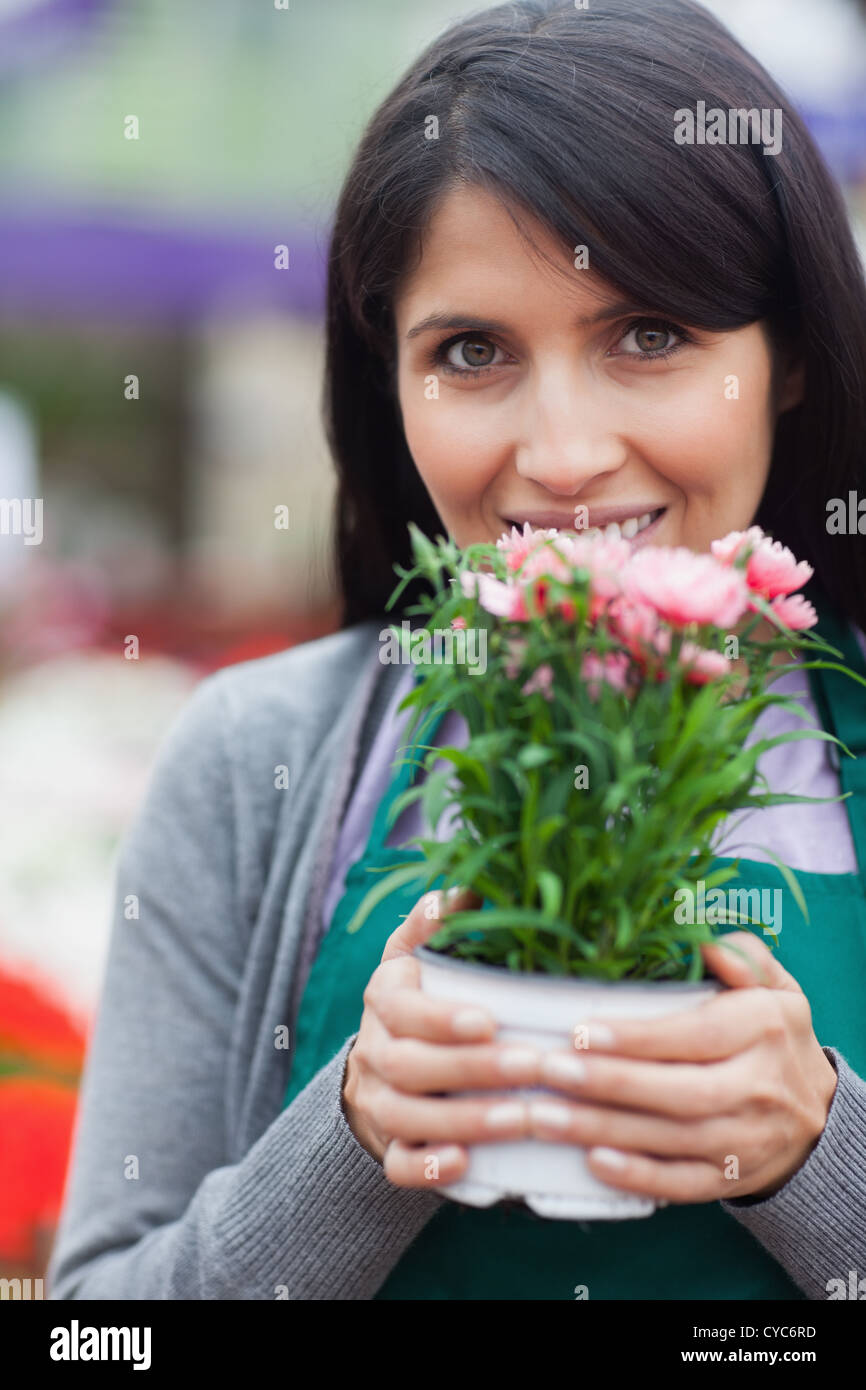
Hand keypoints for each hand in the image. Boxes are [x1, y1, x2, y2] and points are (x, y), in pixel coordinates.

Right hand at [342, 886, 543, 1188]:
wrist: (381, 1068)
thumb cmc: (421, 1000)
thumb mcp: (419, 955)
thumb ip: (435, 924)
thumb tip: (460, 889)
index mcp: (385, 999)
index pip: (401, 1010)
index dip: (441, 1019)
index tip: (489, 1021)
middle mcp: (374, 1050)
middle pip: (408, 1066)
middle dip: (472, 1069)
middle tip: (532, 1067)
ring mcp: (379, 1102)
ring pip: (405, 1117)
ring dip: (465, 1120)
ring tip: (522, 1119)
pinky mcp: (389, 1145)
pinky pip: (398, 1165)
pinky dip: (429, 1168)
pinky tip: (469, 1163)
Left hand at [525, 931, 837, 1203]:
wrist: (818, 1118)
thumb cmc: (773, 1035)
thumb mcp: (775, 986)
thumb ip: (744, 956)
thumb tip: (709, 945)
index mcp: (764, 1029)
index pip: (698, 1036)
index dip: (640, 1038)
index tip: (582, 1030)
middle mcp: (759, 1087)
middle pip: (681, 1092)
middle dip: (610, 1083)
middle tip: (549, 1070)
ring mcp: (746, 1140)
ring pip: (672, 1140)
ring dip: (604, 1129)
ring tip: (544, 1115)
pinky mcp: (730, 1178)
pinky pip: (683, 1184)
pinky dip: (638, 1176)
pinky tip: (592, 1162)